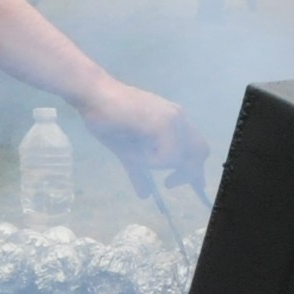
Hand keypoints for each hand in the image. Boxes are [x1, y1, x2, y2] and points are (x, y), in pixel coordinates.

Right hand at [78, 80, 209, 198]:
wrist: (94, 97)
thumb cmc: (108, 119)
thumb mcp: (128, 152)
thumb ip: (140, 171)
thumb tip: (145, 195)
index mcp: (174, 120)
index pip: (196, 147)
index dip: (195, 168)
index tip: (195, 185)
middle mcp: (178, 118)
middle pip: (199, 151)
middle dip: (188, 172)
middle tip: (169, 183)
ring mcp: (172, 119)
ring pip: (181, 156)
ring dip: (161, 164)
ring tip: (137, 156)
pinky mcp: (163, 123)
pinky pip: (167, 155)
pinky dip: (152, 161)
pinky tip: (135, 151)